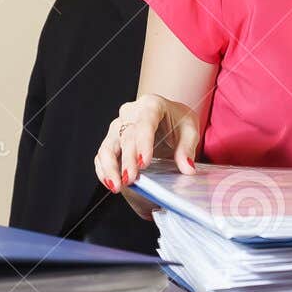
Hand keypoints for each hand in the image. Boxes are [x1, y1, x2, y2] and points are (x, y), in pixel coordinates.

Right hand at [92, 95, 202, 219]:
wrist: (168, 118)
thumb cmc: (177, 121)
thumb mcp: (189, 130)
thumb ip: (187, 148)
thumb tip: (187, 169)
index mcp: (151, 105)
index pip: (145, 123)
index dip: (143, 143)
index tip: (144, 162)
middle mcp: (130, 113)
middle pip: (126, 137)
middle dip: (127, 160)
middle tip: (131, 178)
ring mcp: (118, 127)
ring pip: (108, 146)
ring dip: (110, 168)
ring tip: (118, 186)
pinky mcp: (111, 141)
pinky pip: (102, 156)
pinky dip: (103, 170)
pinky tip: (111, 183)